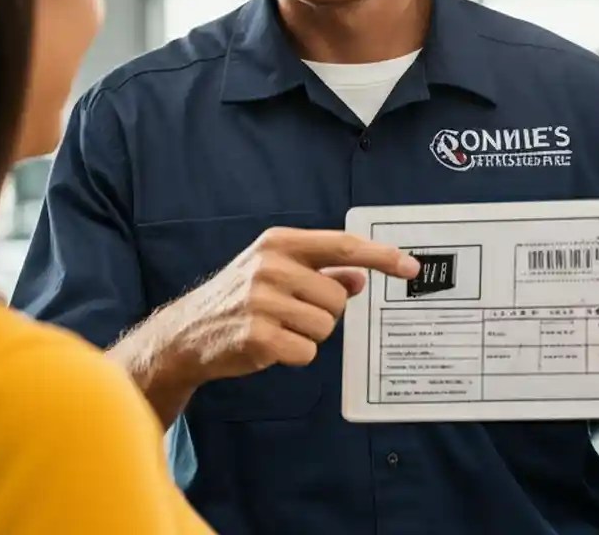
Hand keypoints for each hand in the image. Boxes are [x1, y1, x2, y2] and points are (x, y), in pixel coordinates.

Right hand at [151, 227, 419, 388]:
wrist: (188, 333)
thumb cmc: (238, 298)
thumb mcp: (275, 272)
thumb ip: (321, 272)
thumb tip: (359, 278)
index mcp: (279, 243)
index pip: (343, 246)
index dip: (382, 256)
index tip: (411, 267)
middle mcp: (271, 266)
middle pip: (338, 298)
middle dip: (323, 312)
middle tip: (291, 314)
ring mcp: (263, 301)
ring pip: (325, 327)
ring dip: (308, 335)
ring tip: (277, 328)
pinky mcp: (258, 337)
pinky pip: (307, 351)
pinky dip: (295, 355)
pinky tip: (270, 346)